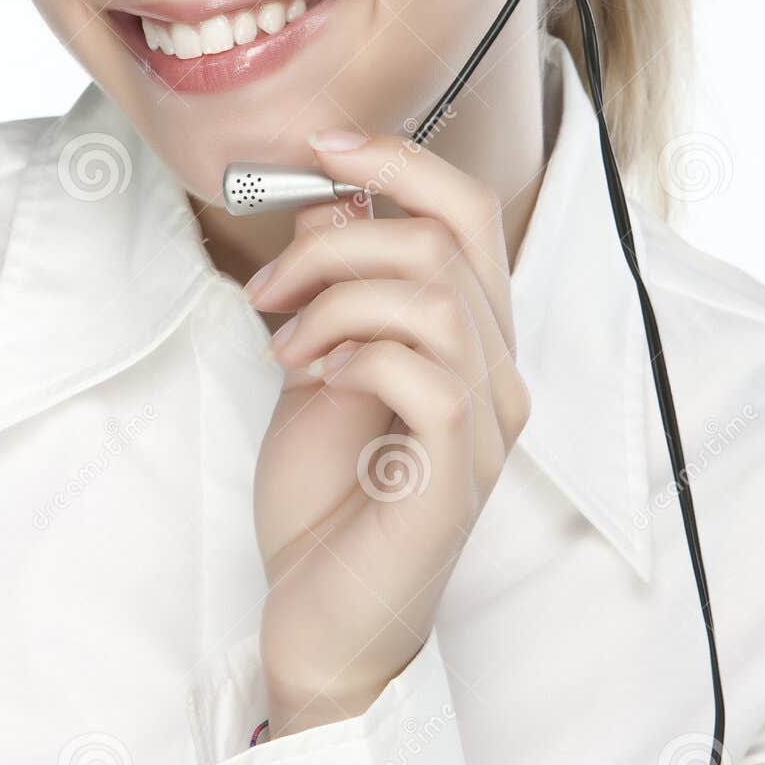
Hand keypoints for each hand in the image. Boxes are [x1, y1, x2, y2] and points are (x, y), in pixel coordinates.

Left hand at [244, 129, 529, 737]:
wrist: (318, 616)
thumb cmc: (324, 497)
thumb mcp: (317, 364)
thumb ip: (336, 286)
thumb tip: (335, 202)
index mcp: (471, 336)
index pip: (468, 210)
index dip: (398, 161)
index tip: (320, 147)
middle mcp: (497, 372)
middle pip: (452, 233)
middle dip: (338, 239)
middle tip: (267, 290)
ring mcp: (487, 424)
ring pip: (434, 296)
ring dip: (334, 300)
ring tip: (281, 347)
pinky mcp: (459, 473)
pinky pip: (427, 374)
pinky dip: (356, 353)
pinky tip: (313, 378)